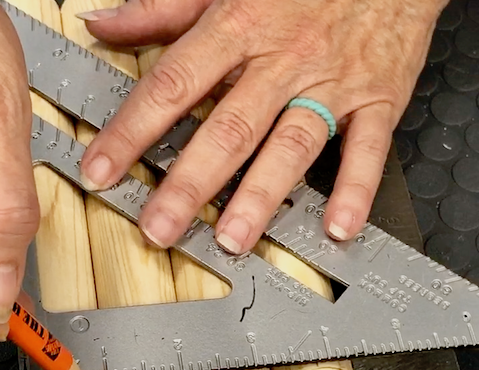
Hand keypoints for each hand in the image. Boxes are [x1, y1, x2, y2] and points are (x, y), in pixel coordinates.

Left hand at [77, 0, 443, 253]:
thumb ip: (163, 8)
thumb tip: (102, 24)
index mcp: (239, 25)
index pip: (173, 85)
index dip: (132, 131)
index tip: (100, 170)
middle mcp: (283, 59)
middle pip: (229, 129)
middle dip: (190, 183)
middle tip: (160, 226)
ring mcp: (331, 82)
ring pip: (291, 145)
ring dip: (260, 197)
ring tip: (232, 238)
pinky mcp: (378, 98)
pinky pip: (367, 149)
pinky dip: (355, 190)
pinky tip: (337, 226)